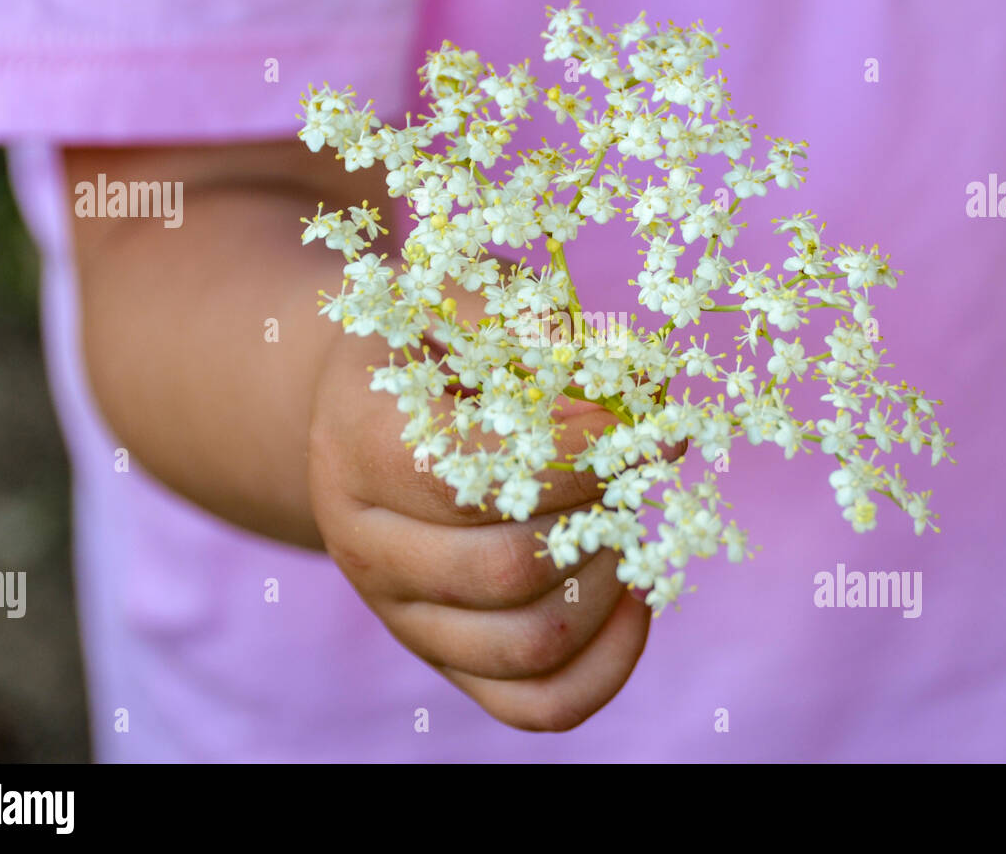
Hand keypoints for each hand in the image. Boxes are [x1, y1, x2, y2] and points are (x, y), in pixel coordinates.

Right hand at [307, 332, 651, 731]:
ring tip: (622, 519)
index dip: (579, 457)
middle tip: (631, 468)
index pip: (477, 480)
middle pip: (506, 570)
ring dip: (607, 583)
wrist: (363, 418)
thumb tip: (630, 376)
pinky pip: (537, 707)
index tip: (645, 426)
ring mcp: (404, 616)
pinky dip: (608, 667)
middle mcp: (367, 546)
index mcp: (361, 446)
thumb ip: (525, 316)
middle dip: (598, 516)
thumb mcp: (455, 297)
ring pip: (530, 645)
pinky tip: (635, 596)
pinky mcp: (446, 660)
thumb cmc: (428, 347)